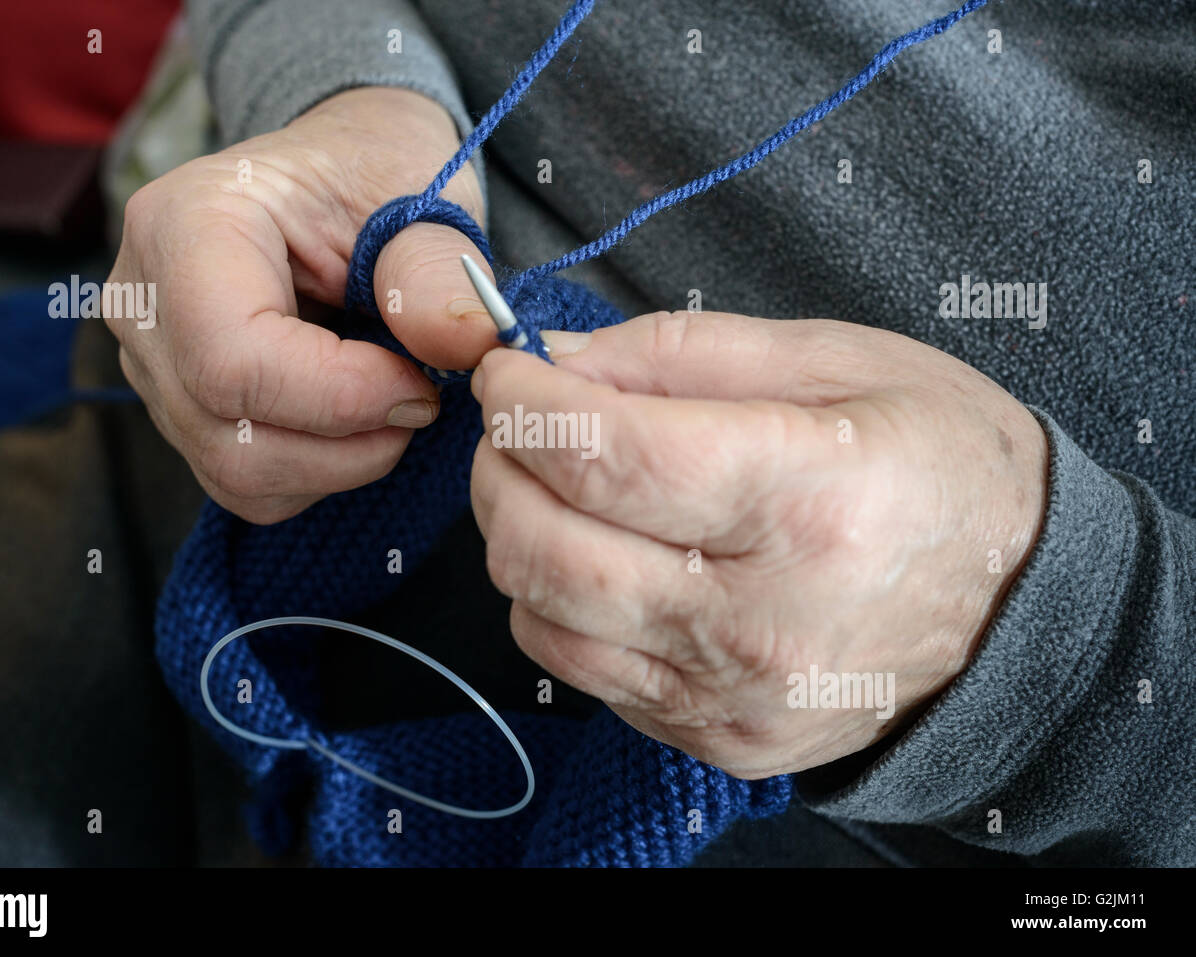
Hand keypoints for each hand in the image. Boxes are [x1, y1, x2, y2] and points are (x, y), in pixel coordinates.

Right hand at [104, 87, 500, 522]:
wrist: (340, 177)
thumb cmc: (374, 174)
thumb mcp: (423, 197)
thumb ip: (438, 274)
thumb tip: (470, 344)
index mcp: (186, 224)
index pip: (233, 359)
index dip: (341, 396)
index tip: (423, 382)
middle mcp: (143, 301)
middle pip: (229, 432)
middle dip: (350, 440)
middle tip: (422, 397)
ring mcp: (151, 362)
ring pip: (237, 472)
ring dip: (340, 461)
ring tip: (394, 399)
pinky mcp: (178, 409)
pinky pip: (244, 484)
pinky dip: (317, 471)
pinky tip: (354, 417)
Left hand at [468, 311, 1047, 776]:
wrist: (1020, 608)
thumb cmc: (939, 462)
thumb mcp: (837, 360)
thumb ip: (683, 352)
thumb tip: (560, 359)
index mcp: (807, 501)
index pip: (610, 456)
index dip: (528, 404)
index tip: (509, 370)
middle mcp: (763, 619)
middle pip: (548, 550)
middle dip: (499, 468)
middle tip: (518, 424)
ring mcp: (735, 696)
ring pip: (542, 618)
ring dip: (516, 535)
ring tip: (557, 484)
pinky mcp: (718, 738)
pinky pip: (582, 671)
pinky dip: (559, 604)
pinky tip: (604, 556)